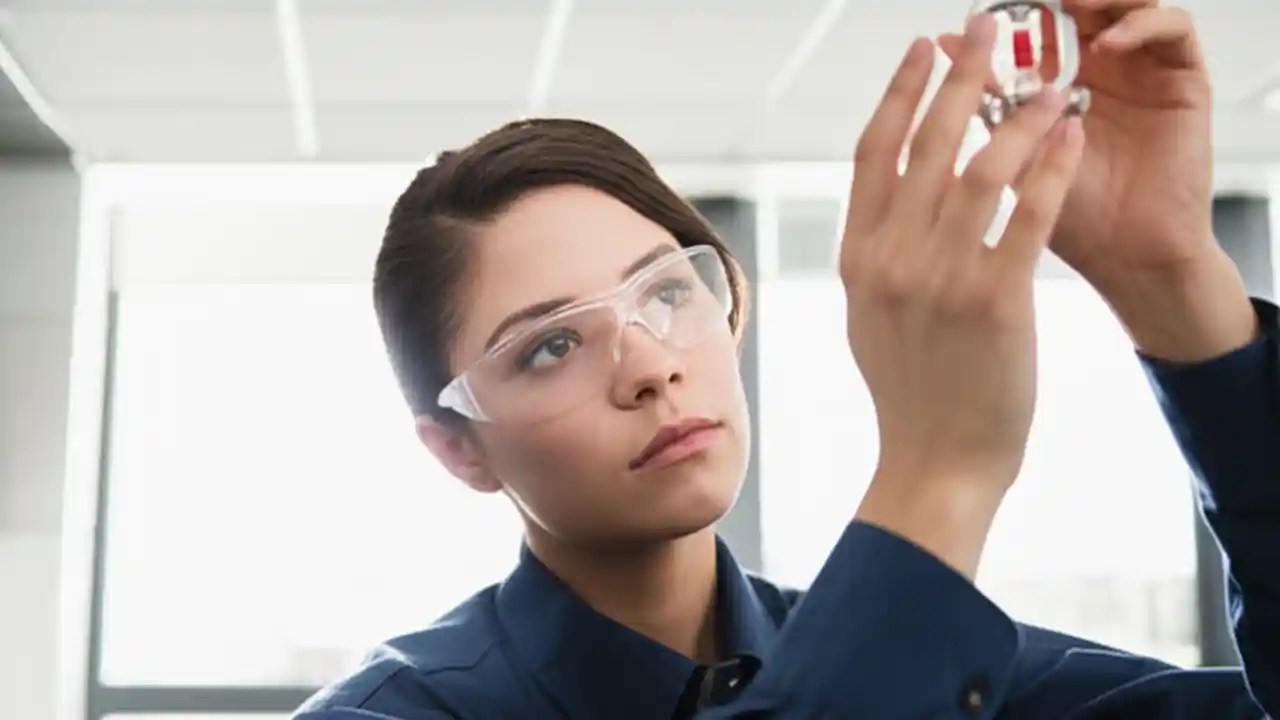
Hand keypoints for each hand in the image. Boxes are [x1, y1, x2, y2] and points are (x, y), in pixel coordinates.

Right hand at [843, 18, 1083, 578]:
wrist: (935, 460)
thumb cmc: (910, 390)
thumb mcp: (870, 316)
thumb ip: (876, 254)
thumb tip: (884, 202)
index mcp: (858, 257)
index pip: (873, 154)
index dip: (899, 92)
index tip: (921, 49)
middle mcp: (891, 259)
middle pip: (925, 144)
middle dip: (958, 76)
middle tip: (985, 27)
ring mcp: (939, 279)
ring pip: (979, 169)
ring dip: (1017, 114)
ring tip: (1048, 82)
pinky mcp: (993, 301)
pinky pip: (1024, 216)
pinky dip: (1049, 169)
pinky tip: (1068, 135)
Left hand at [939, 0, 1256, 361]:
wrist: (1126, 259)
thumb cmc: (1068, 220)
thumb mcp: (1012, 158)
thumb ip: (986, 100)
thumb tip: (940, 47)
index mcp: (1058, 83)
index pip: (1043, 22)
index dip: (1020, 12)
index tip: (988, 11)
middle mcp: (1103, 71)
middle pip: (1087, 7)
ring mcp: (1145, 74)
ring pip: (1131, 6)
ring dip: (1103, 1)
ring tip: (1074, 6)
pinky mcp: (1185, 83)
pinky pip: (1174, 30)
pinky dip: (1144, 25)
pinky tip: (1110, 44)